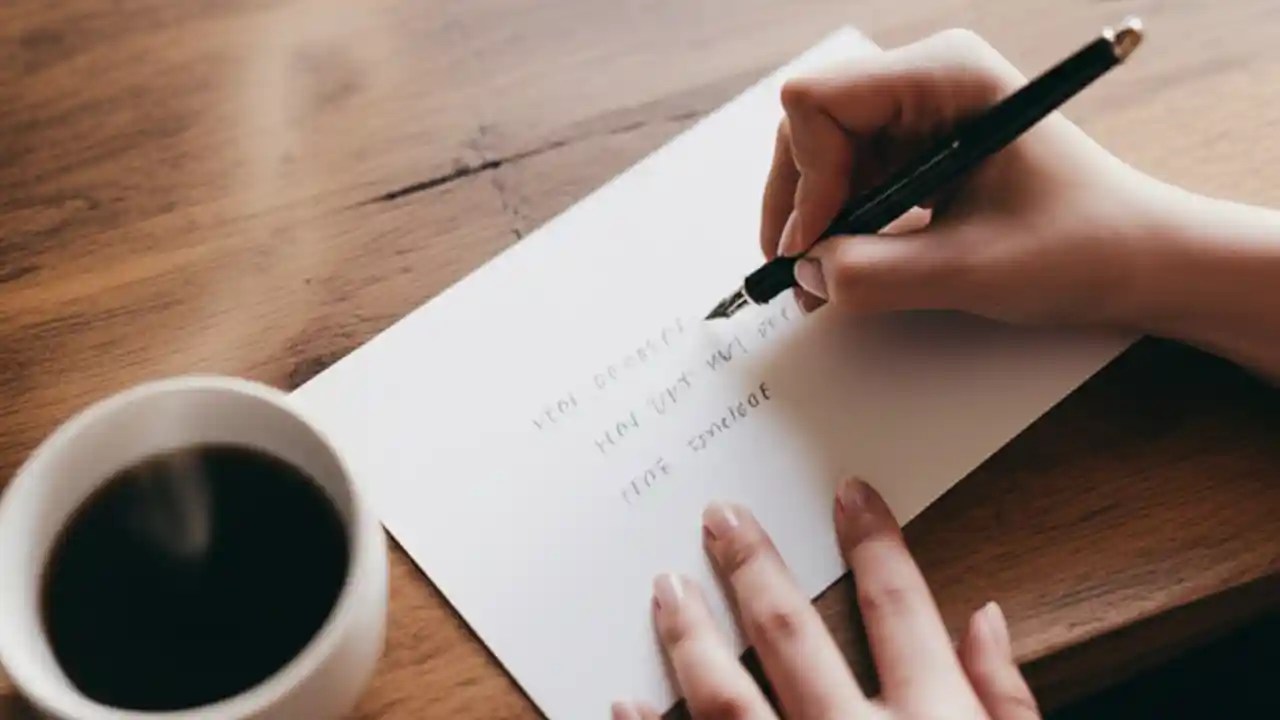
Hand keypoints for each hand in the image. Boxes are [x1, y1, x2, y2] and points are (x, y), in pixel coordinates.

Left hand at [611, 479, 1038, 719]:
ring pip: (723, 698)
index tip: (849, 491)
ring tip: (663, 586)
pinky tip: (621, 701)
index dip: (876, 542)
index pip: (900, 609)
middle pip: (793, 636)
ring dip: (689, 636)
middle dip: (755, 567)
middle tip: (719, 515)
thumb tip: (987, 616)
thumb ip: (1009, 703)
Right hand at [764, 28, 1167, 326]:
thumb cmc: (1082, 246)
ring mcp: (919, 111)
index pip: (819, 101)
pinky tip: (844, 268)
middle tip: (800, 271)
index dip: (806, 178)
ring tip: (818, 281)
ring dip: (812, 219)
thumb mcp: (970, 271)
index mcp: (946, 74)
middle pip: (808, 125)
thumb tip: (805, 274)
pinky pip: (848, 176)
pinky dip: (836, 225)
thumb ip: (875, 274)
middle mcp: (925, 78)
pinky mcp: (918, 148)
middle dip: (798, 201)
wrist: (1141, 258)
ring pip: (819, 154)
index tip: (815, 244)